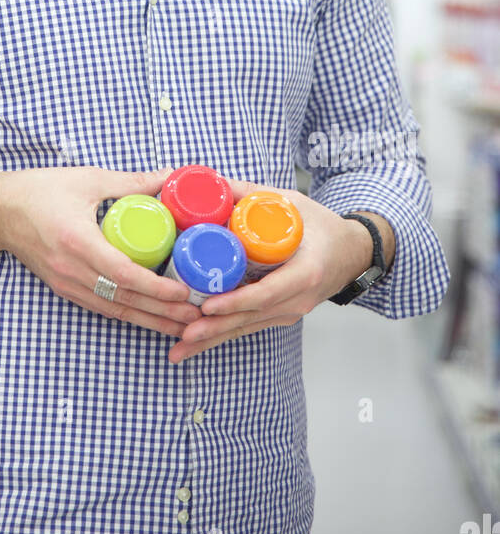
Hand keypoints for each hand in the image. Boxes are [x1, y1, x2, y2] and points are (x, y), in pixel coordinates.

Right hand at [0, 165, 202, 337]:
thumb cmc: (41, 190)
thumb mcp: (88, 179)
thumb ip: (131, 181)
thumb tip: (171, 177)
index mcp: (77, 241)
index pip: (123, 275)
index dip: (156, 288)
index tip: (183, 292)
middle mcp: (71, 270)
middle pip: (123, 301)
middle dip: (163, 313)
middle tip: (198, 318)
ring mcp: (66, 283)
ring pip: (114, 310)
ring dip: (150, 320)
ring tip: (183, 326)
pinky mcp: (63, 288)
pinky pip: (101, 307)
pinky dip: (129, 315)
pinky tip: (150, 318)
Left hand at [167, 179, 375, 363]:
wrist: (352, 252)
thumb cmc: (323, 227)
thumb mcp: (293, 204)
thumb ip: (253, 193)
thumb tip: (214, 183)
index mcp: (305, 272)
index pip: (267, 293)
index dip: (236, 301)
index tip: (209, 304)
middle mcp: (298, 298)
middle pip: (251, 318)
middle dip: (215, 328)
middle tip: (183, 335)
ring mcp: (290, 311)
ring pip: (247, 327)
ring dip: (213, 339)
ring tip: (181, 350)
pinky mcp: (281, 314)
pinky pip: (250, 326)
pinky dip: (223, 334)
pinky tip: (197, 343)